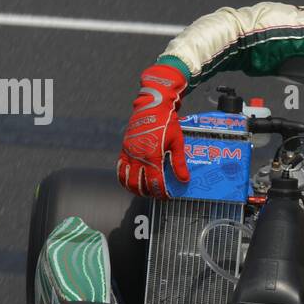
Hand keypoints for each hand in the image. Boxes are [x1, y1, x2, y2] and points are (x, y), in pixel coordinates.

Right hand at [117, 63, 190, 197]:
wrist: (152, 106)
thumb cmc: (167, 123)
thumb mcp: (177, 142)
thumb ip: (179, 163)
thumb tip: (184, 180)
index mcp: (152, 156)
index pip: (155, 182)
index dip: (160, 193)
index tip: (166, 197)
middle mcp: (138, 156)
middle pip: (138, 185)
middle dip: (147, 193)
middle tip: (156, 195)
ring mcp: (128, 152)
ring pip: (126, 179)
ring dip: (134, 189)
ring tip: (144, 191)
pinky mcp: (124, 148)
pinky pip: (120, 168)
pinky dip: (123, 178)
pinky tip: (131, 181)